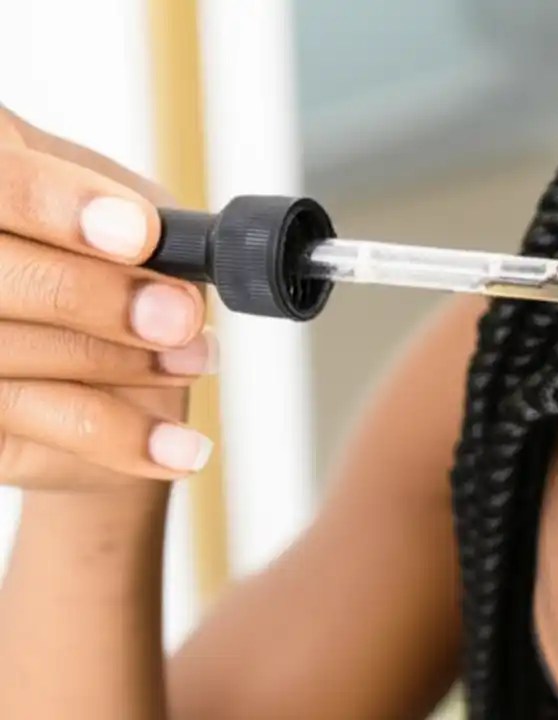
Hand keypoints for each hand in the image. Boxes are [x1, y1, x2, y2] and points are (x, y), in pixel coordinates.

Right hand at [0, 109, 214, 489]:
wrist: (94, 370)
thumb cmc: (106, 264)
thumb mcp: (128, 215)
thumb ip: (138, 213)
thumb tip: (172, 245)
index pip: (0, 184)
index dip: (57, 205)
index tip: (138, 234)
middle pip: (1, 276)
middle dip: (102, 298)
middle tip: (180, 316)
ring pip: (16, 354)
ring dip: (126, 363)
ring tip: (196, 359)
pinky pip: (38, 424)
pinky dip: (122, 437)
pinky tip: (180, 448)